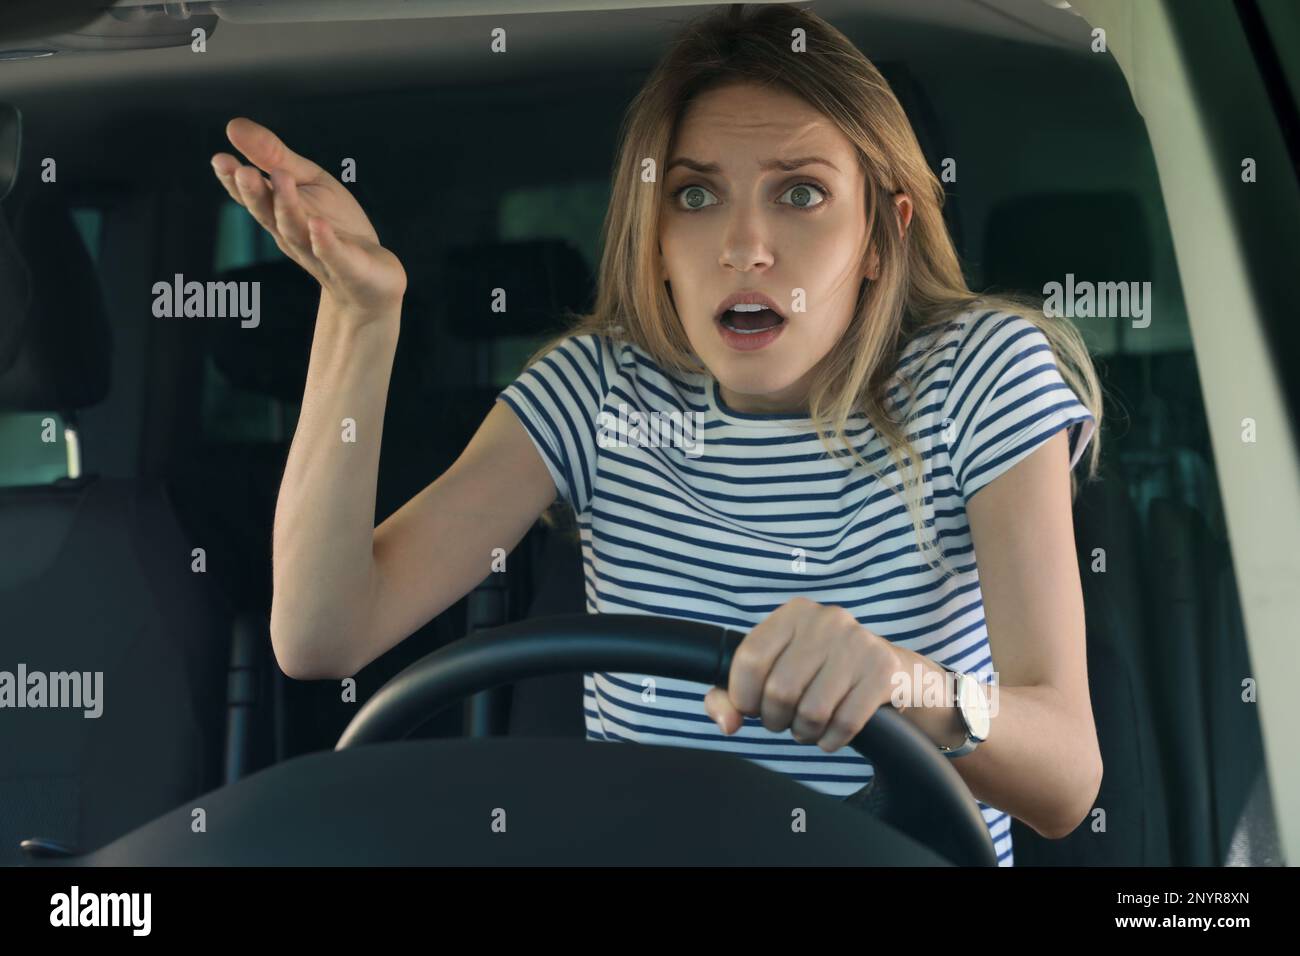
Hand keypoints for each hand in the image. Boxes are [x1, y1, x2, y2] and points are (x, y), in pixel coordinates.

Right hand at [209, 117, 407, 315]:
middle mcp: (292, 235)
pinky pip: (334, 255)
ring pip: (297, 231)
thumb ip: (273, 156)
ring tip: (280, 177)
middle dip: (254, 193)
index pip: (253, 196)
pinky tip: (319, 225)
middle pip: (269, 214)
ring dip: (287, 206)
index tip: (220, 160)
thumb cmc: (337, 226)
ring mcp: (318, 253)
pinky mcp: (349, 267)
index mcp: (280, 213)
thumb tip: (232, 124)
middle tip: (242, 170)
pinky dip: (324, 242)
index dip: (234, 181)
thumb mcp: (308, 182)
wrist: (372, 279)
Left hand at [703, 597, 900, 751]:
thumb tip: (727, 723)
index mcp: (793, 613)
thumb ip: (733, 695)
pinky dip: (831, 740)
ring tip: (808, 727)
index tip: (752, 708)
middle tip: (785, 721)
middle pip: (780, 690)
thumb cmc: (822, 673)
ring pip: (812, 711)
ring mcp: (858, 643)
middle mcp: (826, 620)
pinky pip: (845, 723)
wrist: (892, 672)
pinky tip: (831, 734)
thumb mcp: (777, 671)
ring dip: (804, 733)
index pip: (750, 658)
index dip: (743, 695)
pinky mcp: (882, 671)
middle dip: (776, 719)